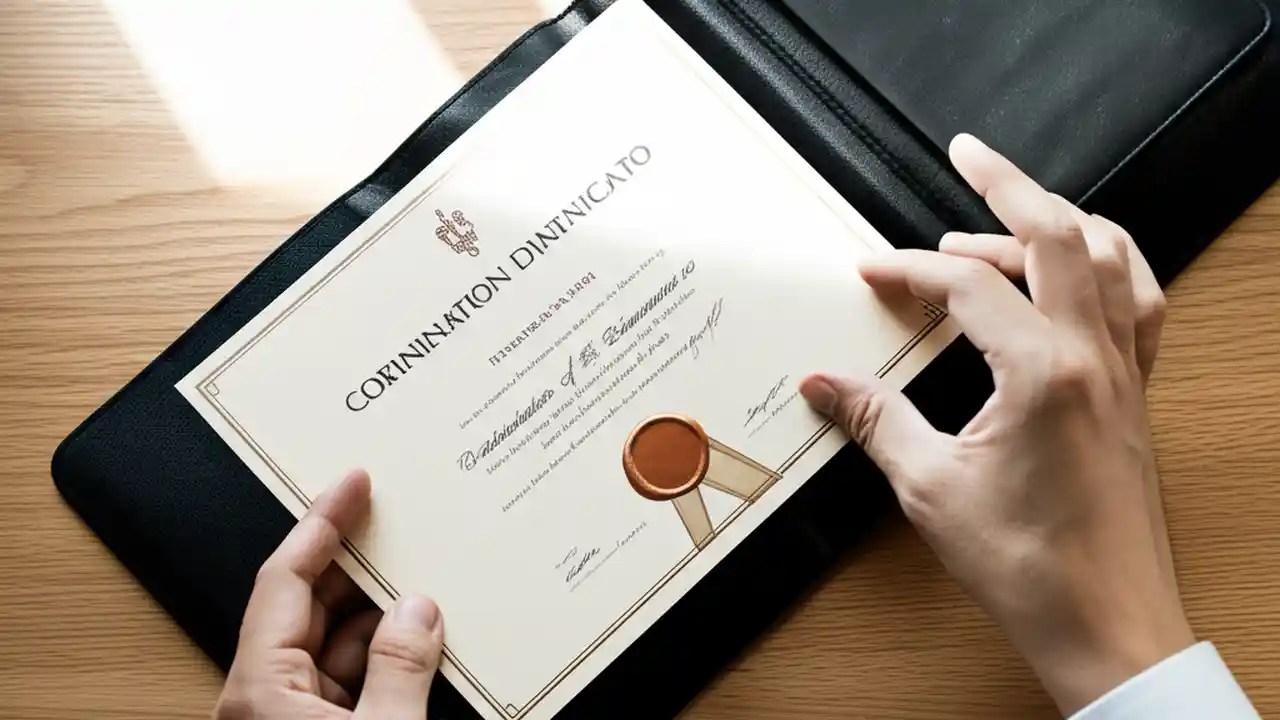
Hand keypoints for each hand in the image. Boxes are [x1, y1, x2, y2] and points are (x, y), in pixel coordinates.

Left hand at [215, 470, 444, 718]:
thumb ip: (401, 668)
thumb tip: (418, 612)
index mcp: (261, 689)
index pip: (285, 581)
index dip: (322, 525)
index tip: (352, 486)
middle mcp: (265, 699)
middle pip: (310, 609)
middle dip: (361, 572)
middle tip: (400, 531)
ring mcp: (288, 717)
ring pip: (336, 648)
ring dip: (382, 623)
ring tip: (431, 596)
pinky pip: (350, 682)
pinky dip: (384, 661)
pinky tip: (424, 648)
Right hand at [800, 134, 1191, 714]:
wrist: (1106, 624)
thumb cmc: (1030, 567)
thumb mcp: (929, 486)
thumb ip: (875, 420)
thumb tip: (826, 383)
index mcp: (1039, 372)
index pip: (966, 284)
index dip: (909, 269)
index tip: (873, 272)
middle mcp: (1092, 358)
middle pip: (1058, 233)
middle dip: (1008, 183)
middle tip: (969, 153)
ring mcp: (1123, 373)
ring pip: (1111, 256)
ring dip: (1061, 221)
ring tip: (1014, 211)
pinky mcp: (1134, 395)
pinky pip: (1140, 302)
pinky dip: (1114, 266)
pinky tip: (1084, 270)